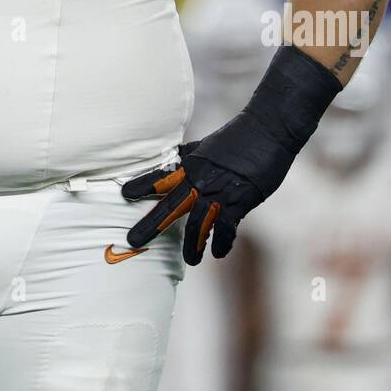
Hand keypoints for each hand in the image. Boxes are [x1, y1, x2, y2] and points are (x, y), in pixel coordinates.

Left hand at [119, 45, 342, 264]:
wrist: (268, 129)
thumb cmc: (239, 137)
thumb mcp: (207, 146)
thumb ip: (190, 158)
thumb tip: (175, 161)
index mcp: (191, 164)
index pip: (160, 176)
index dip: (141, 184)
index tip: (123, 194)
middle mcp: (200, 178)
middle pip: (169, 205)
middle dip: (149, 225)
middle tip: (133, 241)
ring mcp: (218, 190)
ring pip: (195, 224)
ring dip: (191, 245)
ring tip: (190, 261)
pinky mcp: (239, 200)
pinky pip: (225, 228)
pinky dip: (221, 242)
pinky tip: (218, 253)